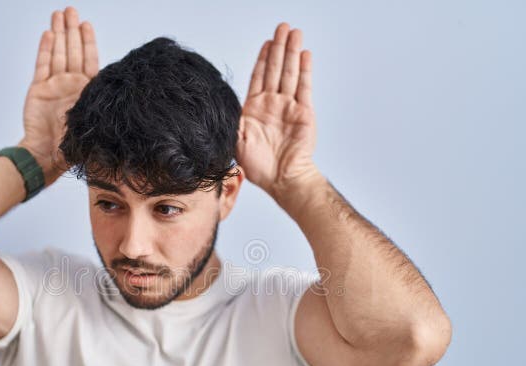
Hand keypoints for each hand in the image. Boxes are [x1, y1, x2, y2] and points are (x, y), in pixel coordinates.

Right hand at [17, 6, 98, 185]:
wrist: (48, 155)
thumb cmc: (73, 145)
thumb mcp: (93, 122)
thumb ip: (99, 104)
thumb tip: (123, 91)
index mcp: (86, 92)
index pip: (89, 60)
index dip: (87, 42)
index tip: (87, 25)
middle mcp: (71, 85)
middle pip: (72, 51)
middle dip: (72, 30)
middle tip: (71, 10)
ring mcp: (54, 85)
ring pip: (57, 53)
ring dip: (59, 33)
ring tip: (59, 14)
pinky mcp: (38, 88)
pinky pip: (43, 65)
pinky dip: (46, 49)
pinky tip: (49, 34)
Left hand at [236, 23, 318, 196]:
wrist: (281, 178)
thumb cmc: (258, 166)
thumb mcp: (236, 141)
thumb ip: (232, 121)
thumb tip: (220, 105)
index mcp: (255, 109)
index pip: (259, 77)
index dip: (262, 58)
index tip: (266, 42)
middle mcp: (273, 104)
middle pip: (275, 69)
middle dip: (279, 47)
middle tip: (282, 26)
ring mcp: (289, 107)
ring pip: (290, 73)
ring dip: (292, 52)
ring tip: (294, 33)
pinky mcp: (304, 112)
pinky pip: (304, 87)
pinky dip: (305, 70)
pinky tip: (305, 54)